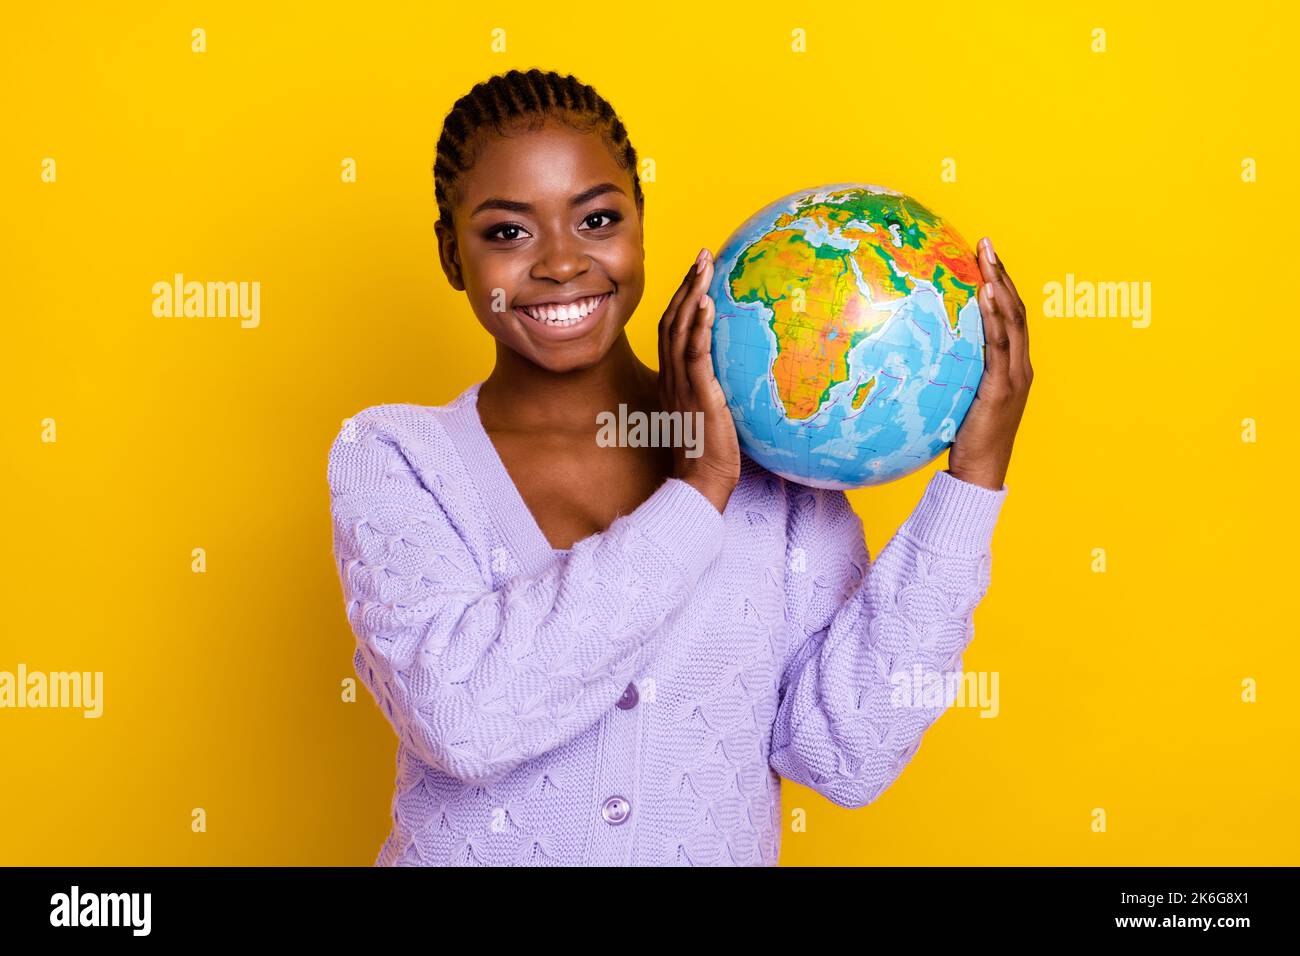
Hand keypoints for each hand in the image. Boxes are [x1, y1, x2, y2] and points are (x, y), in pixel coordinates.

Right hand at [658, 247, 740, 512]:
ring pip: (678, 329)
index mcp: (672, 380)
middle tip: (701, 255)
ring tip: (703, 265)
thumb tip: (739, 373)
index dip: (682, 298)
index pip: (672, 329)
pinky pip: (694, 354)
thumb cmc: (710, 456)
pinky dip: (697, 325)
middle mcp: (671, 377)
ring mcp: (681, 384)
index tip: (696, 272)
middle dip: (686, 284)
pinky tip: (705, 303)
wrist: (701, 483)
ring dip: (690, 293)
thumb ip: (717, 390)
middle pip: (671, 319)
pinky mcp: (697, 394)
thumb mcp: (712, 414)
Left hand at [947, 237, 1033, 490]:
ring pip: (1014, 321)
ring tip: (987, 256)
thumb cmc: (961, 441)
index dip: (1002, 284)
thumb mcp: (955, 399)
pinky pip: (999, 346)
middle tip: (986, 242)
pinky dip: (996, 317)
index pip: (1011, 317)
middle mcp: (1020, 367)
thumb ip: (947, 373)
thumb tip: (912, 351)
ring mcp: (1014, 377)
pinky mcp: (1002, 388)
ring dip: (1001, 284)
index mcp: (1012, 368)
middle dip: (1003, 273)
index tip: (986, 255)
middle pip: (1017, 310)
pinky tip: (984, 293)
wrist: (978, 476)